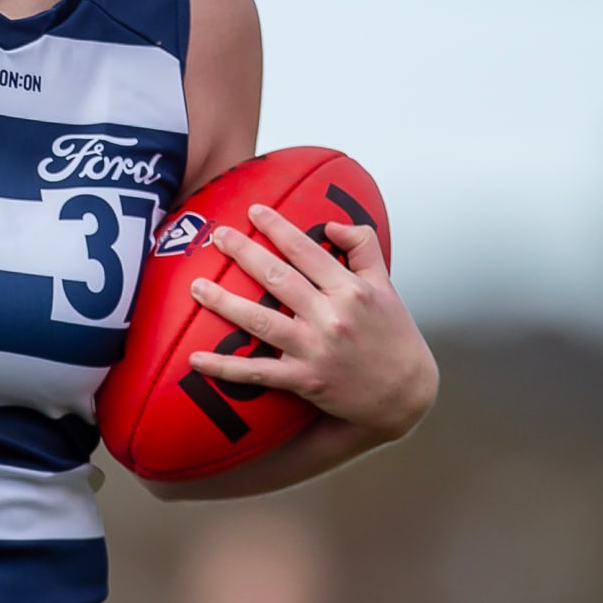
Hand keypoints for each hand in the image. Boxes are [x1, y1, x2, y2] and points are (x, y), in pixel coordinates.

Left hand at [188, 203, 438, 441]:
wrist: (405, 393)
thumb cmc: (395, 335)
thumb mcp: (387, 285)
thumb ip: (364, 247)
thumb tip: (332, 224)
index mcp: (351, 289)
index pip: (307, 251)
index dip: (278, 227)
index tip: (254, 210)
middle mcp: (332, 317)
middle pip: (278, 278)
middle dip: (243, 253)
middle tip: (217, 235)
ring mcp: (316, 350)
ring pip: (261, 321)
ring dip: (224, 303)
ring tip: (197, 286)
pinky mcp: (305, 381)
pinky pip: (258, 373)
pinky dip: (225, 368)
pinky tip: (197, 359)